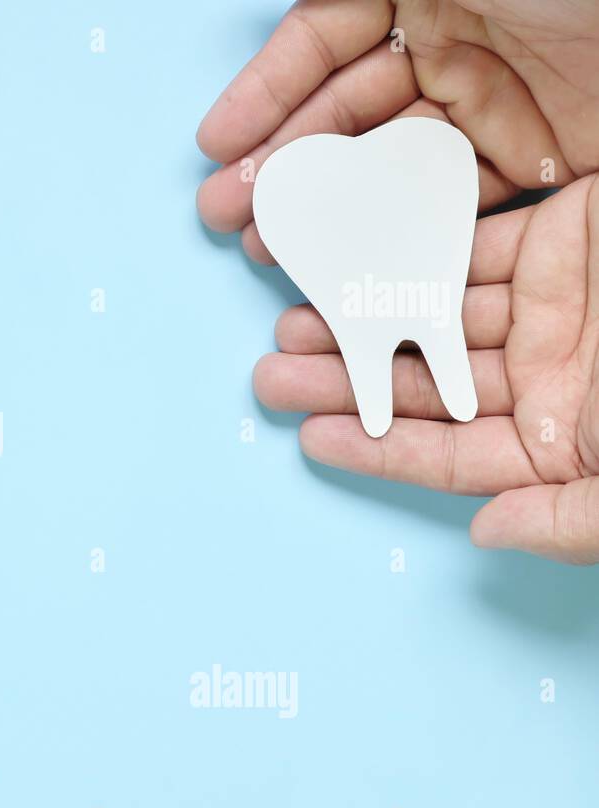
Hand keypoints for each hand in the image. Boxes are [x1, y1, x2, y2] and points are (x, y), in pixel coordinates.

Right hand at [197, 0, 598, 262]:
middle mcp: (459, 38)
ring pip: (393, 164)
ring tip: (274, 249)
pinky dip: (409, 231)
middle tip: (228, 213)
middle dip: (286, 163)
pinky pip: (462, 200)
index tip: (216, 145)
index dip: (265, 91)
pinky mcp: (545, 156)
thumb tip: (296, 2)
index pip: (325, 38)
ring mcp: (502, 100)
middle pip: (349, 112)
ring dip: (332, 208)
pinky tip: (364, 258)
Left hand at [253, 174, 598, 563]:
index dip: (377, 450)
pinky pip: (479, 245)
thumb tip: (485, 535)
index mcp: (568, 447)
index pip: (451, 455)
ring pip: (436, 314)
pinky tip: (363, 252)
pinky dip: (420, 247)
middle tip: (269, 374)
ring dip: (367, 313)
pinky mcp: (570, 242)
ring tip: (294, 313)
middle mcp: (551, 382)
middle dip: (347, 378)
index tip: (307, 441)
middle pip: (425, 382)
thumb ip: (578, 521)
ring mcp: (557, 311)